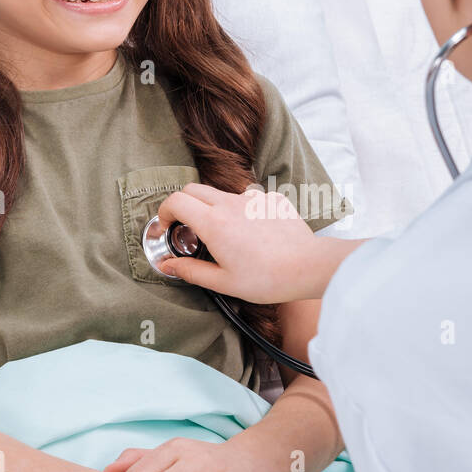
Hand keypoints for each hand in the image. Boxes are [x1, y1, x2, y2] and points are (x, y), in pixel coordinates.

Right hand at [152, 184, 320, 302]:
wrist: (307, 267)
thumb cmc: (266, 278)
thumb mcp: (222, 282)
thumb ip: (190, 271)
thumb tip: (167, 266)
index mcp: (213, 223)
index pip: (176, 201)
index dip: (164, 212)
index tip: (166, 227)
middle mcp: (230, 203)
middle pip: (194, 189)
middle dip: (183, 205)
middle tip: (187, 228)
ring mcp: (253, 198)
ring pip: (222, 193)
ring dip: (214, 208)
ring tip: (225, 236)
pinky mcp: (272, 199)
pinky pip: (249, 199)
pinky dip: (243, 211)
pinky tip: (254, 233)